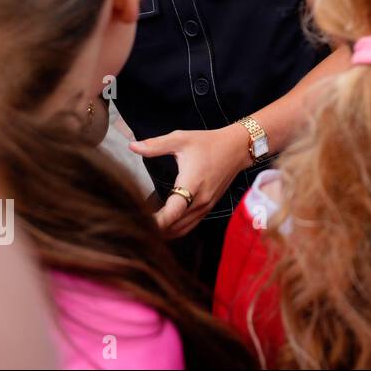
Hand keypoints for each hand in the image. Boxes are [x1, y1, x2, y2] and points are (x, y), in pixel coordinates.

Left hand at [130, 124, 251, 237]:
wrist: (237, 148)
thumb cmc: (209, 143)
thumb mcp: (181, 139)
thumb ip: (155, 145)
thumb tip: (132, 146)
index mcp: (192, 183)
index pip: (173, 212)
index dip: (154, 222)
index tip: (136, 220)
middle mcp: (200, 200)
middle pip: (173, 226)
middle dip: (152, 228)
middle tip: (132, 221)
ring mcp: (205, 207)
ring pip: (180, 230)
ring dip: (162, 231)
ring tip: (143, 223)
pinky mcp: (208, 208)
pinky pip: (188, 226)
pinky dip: (173, 228)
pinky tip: (161, 220)